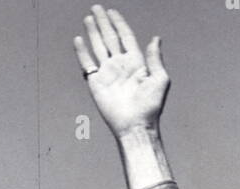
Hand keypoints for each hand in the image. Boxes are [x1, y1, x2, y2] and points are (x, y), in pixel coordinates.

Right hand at [74, 6, 168, 137]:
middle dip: (104, 23)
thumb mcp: (159, 80)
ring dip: (93, 32)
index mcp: (135, 63)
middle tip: (97, 8)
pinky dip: (82, 52)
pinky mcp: (96, 83)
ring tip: (89, 18)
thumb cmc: (150, 106)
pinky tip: (79, 39)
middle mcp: (120, 65)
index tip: (112, 12)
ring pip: (98, 47)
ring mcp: (108, 73)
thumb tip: (155, 39)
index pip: (125, 37)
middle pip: (110, 38)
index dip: (119, 23)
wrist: (135, 125)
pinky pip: (87, 63)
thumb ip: (155, 59)